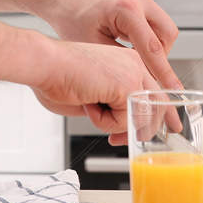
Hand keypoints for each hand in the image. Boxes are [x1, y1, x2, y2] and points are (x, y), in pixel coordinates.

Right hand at [29, 39, 158, 143]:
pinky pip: (125, 120)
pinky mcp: (127, 84)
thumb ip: (113, 107)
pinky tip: (88, 103)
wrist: (44, 63)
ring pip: (141, 117)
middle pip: (158, 106)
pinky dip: (103, 122)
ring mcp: (134, 72)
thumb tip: (124, 127)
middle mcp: (135, 64)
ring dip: (113, 124)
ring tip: (90, 108)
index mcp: (128, 62)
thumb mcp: (93, 96)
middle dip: (140, 130)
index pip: (152, 95)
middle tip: (116, 140)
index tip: (128, 134)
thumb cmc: (57, 76)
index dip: (143, 119)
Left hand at [37, 0, 181, 89]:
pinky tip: (125, 37)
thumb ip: (121, 61)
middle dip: (160, 54)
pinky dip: (143, 28)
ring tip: (130, 53)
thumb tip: (142, 79)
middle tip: (144, 68)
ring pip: (160, 22)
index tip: (175, 90)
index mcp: (126, 8)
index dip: (164, 72)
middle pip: (167, 33)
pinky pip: (149, 12)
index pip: (153, 48)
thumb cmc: (67, 16)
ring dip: (152, 41)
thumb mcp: (92, 46)